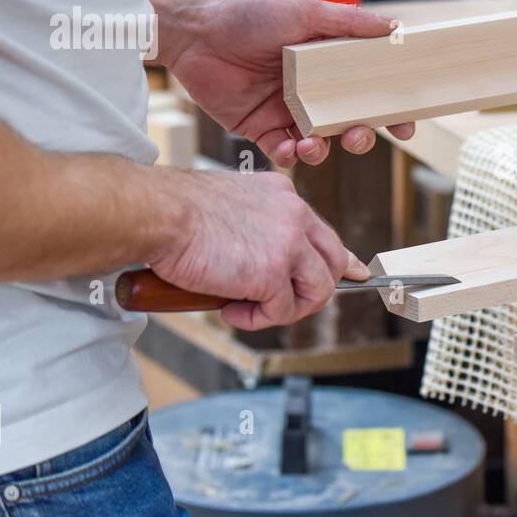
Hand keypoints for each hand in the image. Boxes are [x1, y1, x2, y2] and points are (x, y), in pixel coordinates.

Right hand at [148, 169, 368, 330]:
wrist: (159, 213)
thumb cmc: (178, 212)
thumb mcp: (233, 206)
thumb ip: (258, 227)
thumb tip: (262, 260)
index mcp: (284, 196)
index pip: (325, 233)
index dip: (342, 260)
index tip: (356, 275)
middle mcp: (295, 215)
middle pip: (334, 263)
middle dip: (313, 292)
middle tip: (278, 305)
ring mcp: (289, 244)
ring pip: (317, 291)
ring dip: (285, 310)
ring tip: (249, 310)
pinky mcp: (274, 272)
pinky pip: (282, 310)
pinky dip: (257, 320)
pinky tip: (231, 311)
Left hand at [149, 0, 413, 167]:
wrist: (196, 30)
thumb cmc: (250, 13)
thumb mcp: (306, 11)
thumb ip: (351, 23)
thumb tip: (395, 28)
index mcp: (328, 64)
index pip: (369, 92)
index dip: (391, 112)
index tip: (406, 126)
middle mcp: (312, 90)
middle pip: (349, 124)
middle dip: (361, 136)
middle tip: (359, 135)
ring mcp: (287, 111)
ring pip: (320, 143)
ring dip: (325, 150)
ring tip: (316, 144)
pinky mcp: (260, 128)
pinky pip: (284, 152)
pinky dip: (292, 157)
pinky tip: (292, 149)